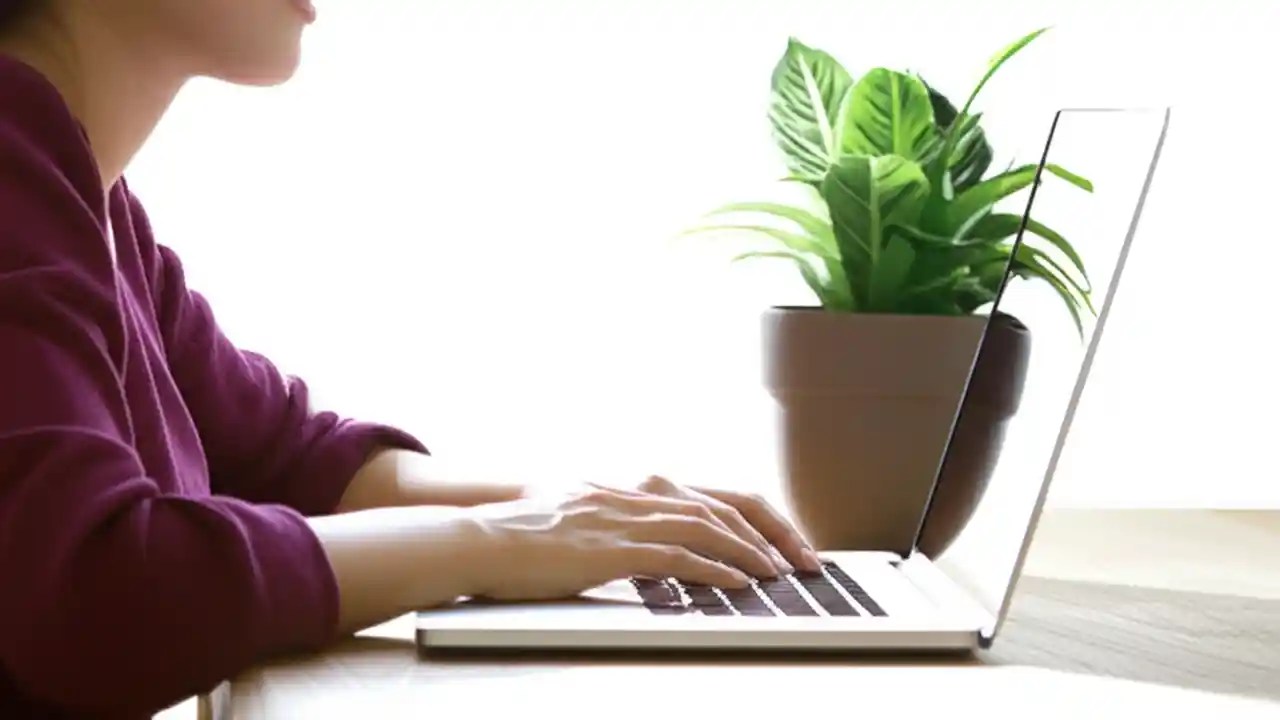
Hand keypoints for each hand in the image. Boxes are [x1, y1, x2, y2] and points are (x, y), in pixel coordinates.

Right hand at [463, 476, 818, 601]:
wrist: (479, 538)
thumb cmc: (518, 539)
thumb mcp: (574, 522)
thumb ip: (609, 527)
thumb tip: (636, 546)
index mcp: (628, 491)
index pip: (705, 497)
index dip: (749, 518)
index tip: (780, 542)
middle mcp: (633, 496)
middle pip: (719, 505)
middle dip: (768, 533)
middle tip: (802, 559)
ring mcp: (623, 519)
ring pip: (705, 527)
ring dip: (750, 551)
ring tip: (779, 574)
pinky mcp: (612, 548)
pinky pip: (677, 556)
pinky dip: (715, 569)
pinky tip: (739, 583)